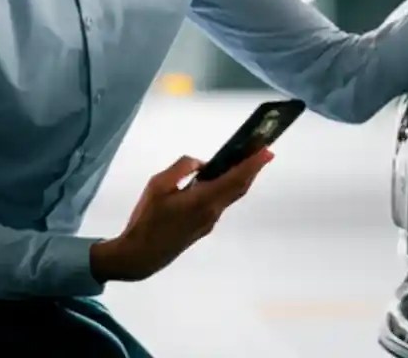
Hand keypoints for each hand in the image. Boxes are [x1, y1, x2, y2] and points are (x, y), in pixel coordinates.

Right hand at [90, 148, 274, 282]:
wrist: (141, 256)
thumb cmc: (146, 220)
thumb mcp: (158, 185)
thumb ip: (182, 168)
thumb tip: (202, 165)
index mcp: (203, 200)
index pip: (236, 178)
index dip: (253, 164)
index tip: (267, 151)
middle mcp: (212, 212)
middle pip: (240, 187)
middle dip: (253, 168)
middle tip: (263, 151)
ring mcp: (210, 221)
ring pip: (232, 195)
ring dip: (241, 178)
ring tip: (245, 160)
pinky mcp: (204, 227)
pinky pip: (221, 202)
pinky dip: (227, 187)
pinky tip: (220, 178)